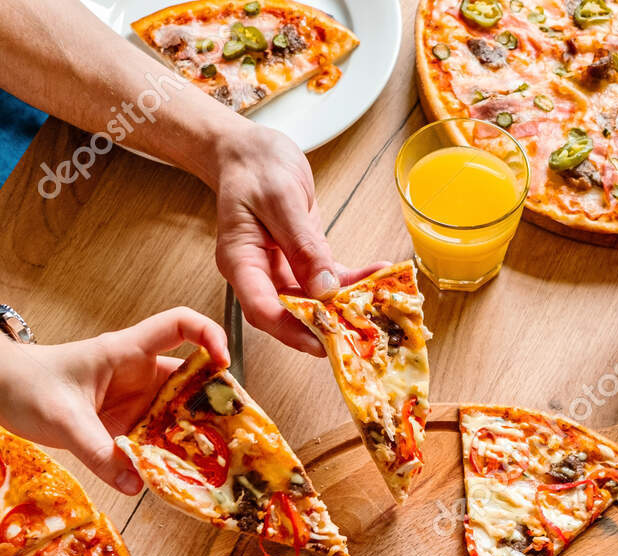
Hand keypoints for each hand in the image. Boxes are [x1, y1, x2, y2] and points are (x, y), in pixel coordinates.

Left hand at [0, 307, 228, 493]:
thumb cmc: (26, 384)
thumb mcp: (61, 418)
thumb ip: (98, 452)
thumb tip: (135, 484)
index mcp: (127, 352)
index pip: (180, 326)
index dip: (209, 336)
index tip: (225, 364)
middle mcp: (139, 375)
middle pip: (192, 381)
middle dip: (216, 405)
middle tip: (237, 437)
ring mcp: (134, 402)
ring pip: (178, 416)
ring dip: (195, 438)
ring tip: (218, 466)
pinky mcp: (124, 427)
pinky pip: (156, 440)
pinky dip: (170, 457)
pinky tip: (181, 479)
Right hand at [212, 124, 381, 354]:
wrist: (251, 152)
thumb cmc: (255, 168)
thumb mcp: (280, 199)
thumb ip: (302, 245)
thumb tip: (323, 288)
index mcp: (240, 261)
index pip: (261, 309)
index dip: (290, 331)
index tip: (321, 342)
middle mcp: (260, 273)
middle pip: (288, 315)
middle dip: (324, 328)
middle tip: (358, 337)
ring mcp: (281, 270)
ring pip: (313, 302)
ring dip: (344, 308)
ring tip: (377, 310)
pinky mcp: (302, 261)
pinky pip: (328, 279)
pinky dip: (352, 282)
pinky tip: (378, 277)